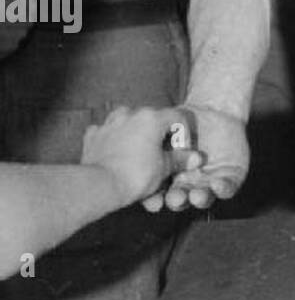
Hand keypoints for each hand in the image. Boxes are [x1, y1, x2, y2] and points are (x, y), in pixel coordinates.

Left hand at [80, 105, 201, 210]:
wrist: (99, 186)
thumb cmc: (136, 174)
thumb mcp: (164, 168)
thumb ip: (181, 160)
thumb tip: (197, 158)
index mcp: (152, 117)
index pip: (178, 118)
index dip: (184, 136)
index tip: (181, 154)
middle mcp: (130, 113)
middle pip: (152, 120)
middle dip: (158, 138)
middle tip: (160, 158)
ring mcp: (109, 123)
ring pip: (128, 123)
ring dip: (135, 135)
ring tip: (137, 154)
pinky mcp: (92, 135)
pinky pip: (107, 132)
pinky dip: (113, 140)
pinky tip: (114, 153)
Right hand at [156, 105, 248, 211]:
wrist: (216, 111)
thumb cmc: (186, 121)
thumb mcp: (170, 131)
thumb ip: (158, 143)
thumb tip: (143, 150)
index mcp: (169, 177)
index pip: (160, 193)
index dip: (156, 199)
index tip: (154, 202)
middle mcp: (188, 185)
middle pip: (180, 199)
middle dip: (177, 200)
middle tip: (176, 198)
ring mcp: (209, 183)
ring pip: (203, 197)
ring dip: (199, 199)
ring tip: (196, 195)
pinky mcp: (230, 178)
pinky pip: (227, 188)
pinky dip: (222, 189)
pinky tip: (217, 184)